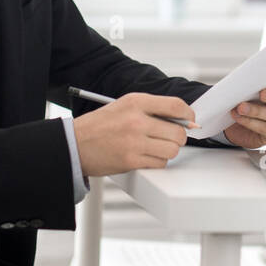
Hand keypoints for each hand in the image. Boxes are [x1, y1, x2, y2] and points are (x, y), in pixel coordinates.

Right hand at [72, 93, 195, 175]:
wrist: (76, 144)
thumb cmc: (101, 125)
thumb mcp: (126, 106)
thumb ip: (153, 109)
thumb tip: (184, 119)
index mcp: (136, 102)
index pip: (176, 105)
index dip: (188, 115)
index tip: (190, 120)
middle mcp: (136, 120)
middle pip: (178, 132)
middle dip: (178, 137)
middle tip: (170, 137)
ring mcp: (134, 142)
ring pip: (172, 150)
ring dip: (168, 151)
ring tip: (156, 147)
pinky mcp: (131, 161)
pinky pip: (159, 163)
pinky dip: (157, 162)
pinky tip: (146, 156)